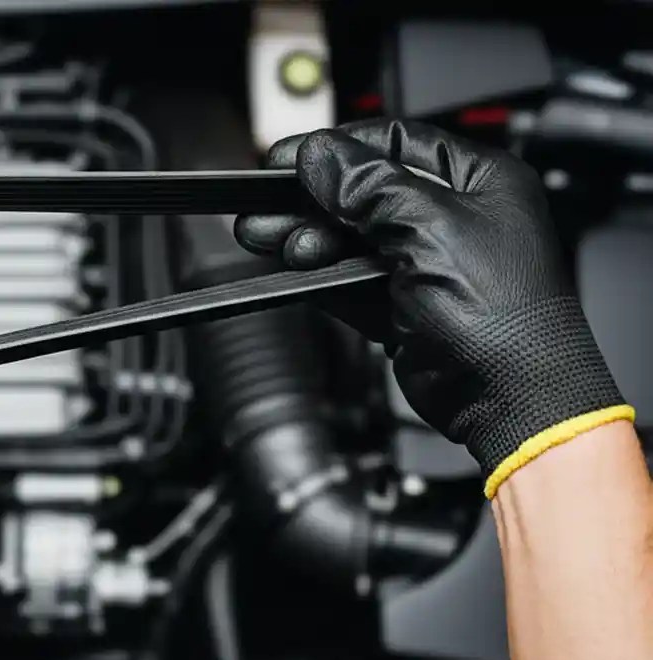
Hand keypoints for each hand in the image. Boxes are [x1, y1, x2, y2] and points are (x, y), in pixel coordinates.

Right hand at [235, 118, 630, 496]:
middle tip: (267, 205)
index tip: (289, 158)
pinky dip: (320, 278)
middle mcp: (454, 219)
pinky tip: (292, 271)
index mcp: (478, 181)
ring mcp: (428, 264)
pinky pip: (351, 283)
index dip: (337, 150)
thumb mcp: (430, 228)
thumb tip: (322, 155)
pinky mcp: (405, 308)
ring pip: (352, 240)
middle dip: (311, 201)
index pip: (395, 144)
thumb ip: (370, 186)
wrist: (509, 398)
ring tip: (269, 238)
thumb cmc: (503, 314)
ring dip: (308, 239)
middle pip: (365, 194)